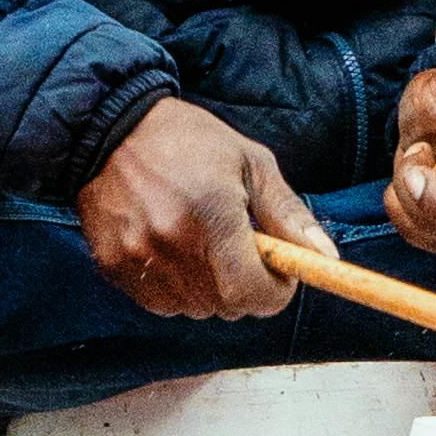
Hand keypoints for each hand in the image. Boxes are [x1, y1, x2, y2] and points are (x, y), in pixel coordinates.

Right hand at [75, 95, 316, 326]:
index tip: (280, 273)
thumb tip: (326, 257)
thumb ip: (288, 215)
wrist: (109, 127)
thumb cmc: (189, 141)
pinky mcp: (113, 267)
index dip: (275, 292)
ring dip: (210, 289)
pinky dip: (176, 288)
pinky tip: (174, 249)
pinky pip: (159, 303)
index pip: (253, 295)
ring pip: (193, 309)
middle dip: (246, 288)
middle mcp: (173, 245)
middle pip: (226, 307)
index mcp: (213, 216)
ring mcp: (139, 260)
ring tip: (204, 245)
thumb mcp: (251, 163)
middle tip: (243, 250)